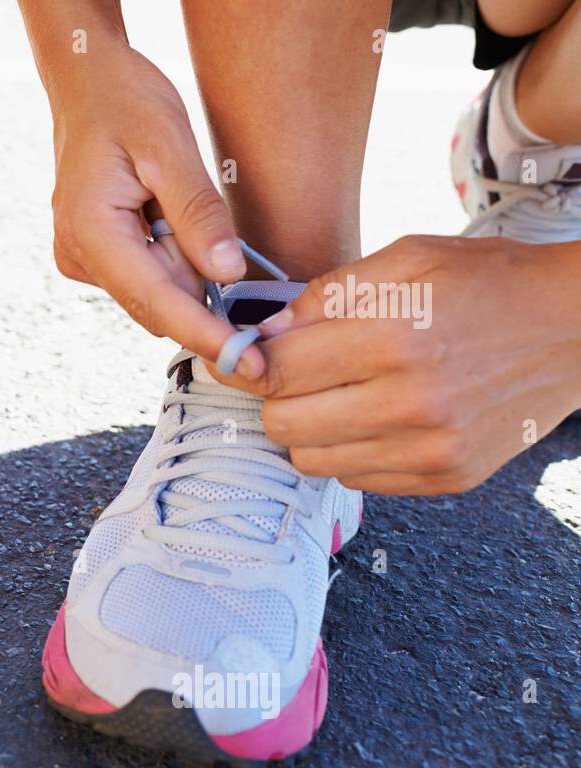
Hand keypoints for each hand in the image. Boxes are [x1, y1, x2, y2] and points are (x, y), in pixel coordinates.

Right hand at [25, 23, 260, 373]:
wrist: (86, 82)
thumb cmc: (125, 102)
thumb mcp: (171, 147)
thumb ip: (199, 215)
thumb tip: (228, 275)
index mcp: (90, 231)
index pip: (156, 301)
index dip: (204, 334)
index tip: (246, 363)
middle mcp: (77, 255)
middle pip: (155, 303)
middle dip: (199, 289)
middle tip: (214, 230)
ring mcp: (80, 258)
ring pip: (153, 290)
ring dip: (182, 265)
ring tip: (171, 201)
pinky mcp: (91, 255)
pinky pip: (143, 274)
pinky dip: (169, 258)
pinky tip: (163, 214)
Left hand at [224, 235, 580, 494]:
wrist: (577, 327)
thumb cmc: (488, 283)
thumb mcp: (407, 259)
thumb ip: (326, 295)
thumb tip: (263, 335)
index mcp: (395, 338)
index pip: (279, 371)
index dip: (251, 362)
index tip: (248, 356)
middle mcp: (411, 403)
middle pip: (283, 425)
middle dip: (277, 398)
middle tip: (297, 376)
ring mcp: (430, 448)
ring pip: (312, 460)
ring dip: (310, 430)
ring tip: (339, 395)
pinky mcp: (446, 477)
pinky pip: (357, 479)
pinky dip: (351, 451)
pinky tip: (375, 418)